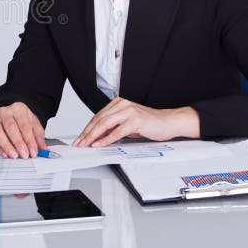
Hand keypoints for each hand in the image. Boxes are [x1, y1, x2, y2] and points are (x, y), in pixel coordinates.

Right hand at [0, 102, 46, 158]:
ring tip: (15, 155)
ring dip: (7, 146)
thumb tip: (43, 149)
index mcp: (19, 109)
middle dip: (18, 143)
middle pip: (10, 127)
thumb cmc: (23, 120)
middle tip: (24, 155)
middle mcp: (5, 112)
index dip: (29, 140)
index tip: (34, 151)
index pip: (24, 125)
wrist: (12, 115)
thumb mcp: (35, 125)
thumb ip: (39, 137)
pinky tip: (6, 154)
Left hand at [72, 97, 200, 146]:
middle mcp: (122, 105)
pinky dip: (106, 139)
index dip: (87, 128)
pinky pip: (117, 131)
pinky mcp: (135, 120)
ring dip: (93, 136)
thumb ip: (113, 127)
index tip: (80, 138)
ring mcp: (128, 111)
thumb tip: (97, 136)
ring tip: (86, 145)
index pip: (98, 116)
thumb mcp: (127, 124)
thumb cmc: (149, 123)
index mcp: (118, 103)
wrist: (168, 122)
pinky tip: (100, 144)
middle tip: (79, 143)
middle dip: (87, 133)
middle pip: (99, 120)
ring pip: (105, 124)